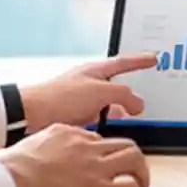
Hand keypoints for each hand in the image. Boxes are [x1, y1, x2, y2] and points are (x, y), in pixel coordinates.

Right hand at [0, 124, 149, 186]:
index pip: (99, 138)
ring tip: (141, 182)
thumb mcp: (35, 141)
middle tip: (134, 168)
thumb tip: (47, 148)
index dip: (106, 151)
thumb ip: (50, 141)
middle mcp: (88, 146)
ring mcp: (95, 167)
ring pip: (134, 159)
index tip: (106, 160)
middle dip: (133, 156)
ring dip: (142, 171)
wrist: (10, 180)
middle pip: (125, 143)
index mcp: (71, 133)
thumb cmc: (12, 166)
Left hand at [20, 54, 158, 130]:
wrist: (32, 115)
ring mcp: (82, 99)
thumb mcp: (100, 91)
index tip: (154, 58)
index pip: (124, 62)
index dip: (140, 60)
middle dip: (131, 91)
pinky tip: (111, 128)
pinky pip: (99, 116)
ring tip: (132, 117)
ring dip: (120, 109)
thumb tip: (138, 103)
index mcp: (95, 70)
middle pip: (117, 85)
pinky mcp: (76, 115)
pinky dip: (108, 121)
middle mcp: (89, 82)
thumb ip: (123, 94)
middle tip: (144, 95)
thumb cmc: (60, 96)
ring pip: (108, 103)